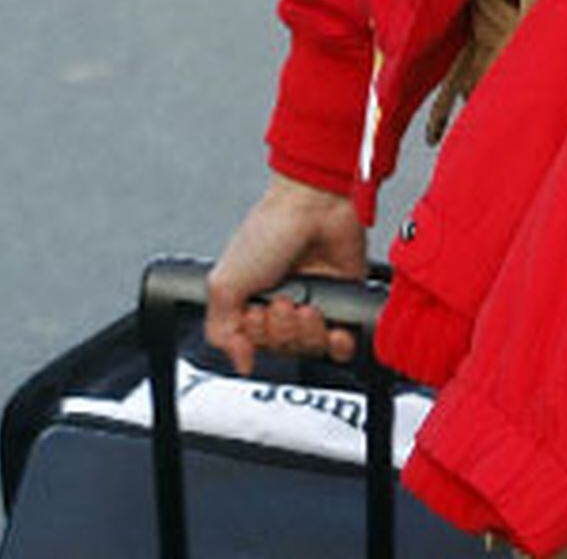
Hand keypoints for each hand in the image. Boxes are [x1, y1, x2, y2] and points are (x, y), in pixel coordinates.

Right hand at [205, 175, 368, 374]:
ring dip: (307, 330)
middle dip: (281, 329)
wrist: (314, 204)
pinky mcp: (344, 298)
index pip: (255, 346)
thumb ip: (221, 329)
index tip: (256, 312)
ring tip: (306, 303)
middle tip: (282, 300)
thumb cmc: (271, 228)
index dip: (256, 338)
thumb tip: (240, 362)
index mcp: (255, 300)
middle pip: (284, 348)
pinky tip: (333, 328)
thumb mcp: (225, 282)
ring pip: (311, 347)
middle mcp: (286, 303)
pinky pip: (345, 342)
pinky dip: (339, 343)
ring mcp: (317, 301)